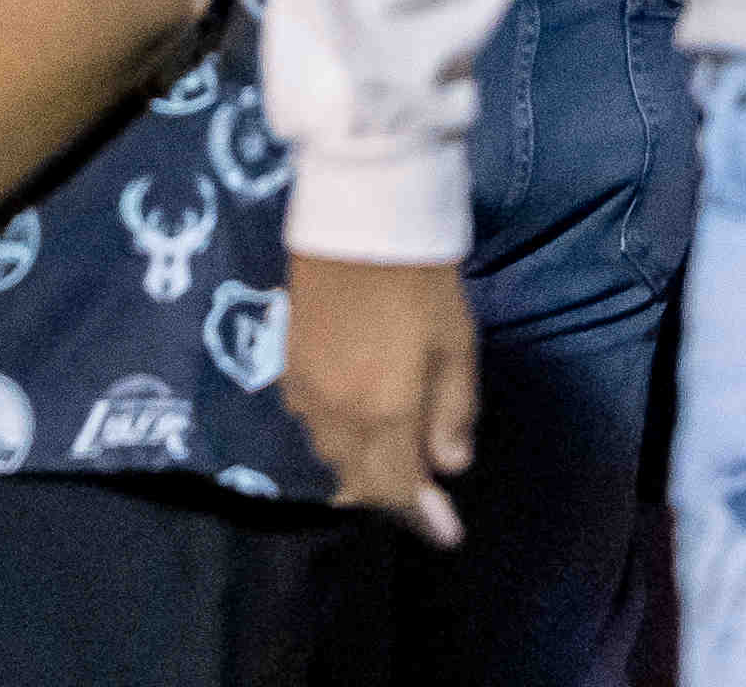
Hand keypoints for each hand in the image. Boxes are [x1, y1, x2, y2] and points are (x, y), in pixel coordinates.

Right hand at [281, 251, 475, 542]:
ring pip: (329, 451)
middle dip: (390, 493)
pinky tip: (349, 417)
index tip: (447, 534)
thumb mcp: (457, 345)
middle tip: (420, 493)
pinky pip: (307, 418)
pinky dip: (331, 432)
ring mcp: (307, 385)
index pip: (398, 488)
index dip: (423, 516)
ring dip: (358, 464)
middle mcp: (338, 411)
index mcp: (384, 412)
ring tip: (386, 458)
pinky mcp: (288, 356)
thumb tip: (450, 466)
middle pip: (359, 477)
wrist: (360, 211)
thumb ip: (453, 411)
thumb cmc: (421, 277)